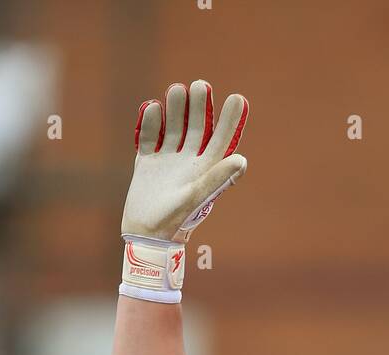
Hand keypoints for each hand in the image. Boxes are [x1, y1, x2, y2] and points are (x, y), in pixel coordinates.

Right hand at [120, 79, 248, 300]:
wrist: (145, 235)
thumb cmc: (175, 220)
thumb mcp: (197, 196)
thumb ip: (218, 177)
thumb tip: (243, 160)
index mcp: (205, 169)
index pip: (221, 139)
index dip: (230, 120)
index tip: (238, 98)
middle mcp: (188, 162)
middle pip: (197, 127)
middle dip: (200, 106)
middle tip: (201, 86)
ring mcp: (167, 161)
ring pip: (173, 127)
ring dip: (176, 107)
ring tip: (177, 90)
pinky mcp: (147, 163)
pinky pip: (149, 137)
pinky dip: (150, 122)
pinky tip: (152, 107)